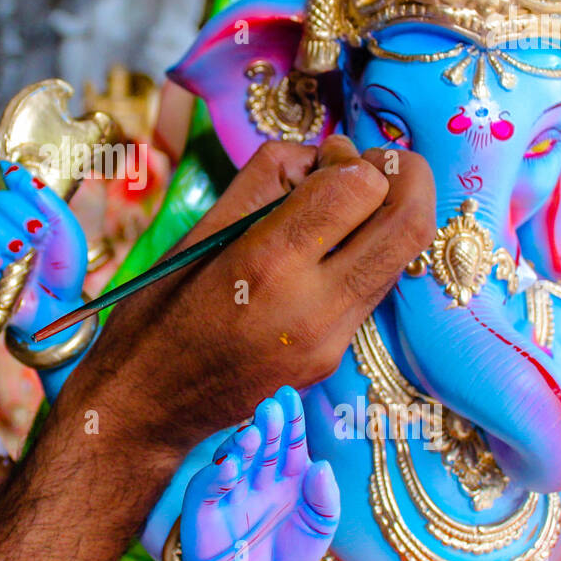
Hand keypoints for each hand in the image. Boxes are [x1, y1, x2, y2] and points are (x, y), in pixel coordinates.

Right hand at [0, 161, 87, 337]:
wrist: (57, 306)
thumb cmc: (63, 268)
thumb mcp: (65, 228)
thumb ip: (44, 197)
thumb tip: (14, 168)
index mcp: (30, 206)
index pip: (16, 180)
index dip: (26, 191)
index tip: (41, 211)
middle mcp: (8, 220)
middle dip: (20, 217)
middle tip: (37, 237)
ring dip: (4, 237)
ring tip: (21, 256)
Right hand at [67, 135, 434, 457]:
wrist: (149, 405)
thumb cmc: (158, 311)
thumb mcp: (198, 231)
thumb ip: (266, 180)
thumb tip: (325, 156)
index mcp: (267, 264)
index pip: (359, 189)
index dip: (352, 157)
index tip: (327, 156)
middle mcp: (312, 307)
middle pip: (411, 225)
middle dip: (408, 176)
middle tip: (375, 164)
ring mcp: (330, 342)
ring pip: (399, 260)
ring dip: (391, 216)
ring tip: (348, 203)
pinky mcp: (333, 361)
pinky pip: (371, 292)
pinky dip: (365, 255)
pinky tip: (326, 250)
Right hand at [180, 386, 338, 560]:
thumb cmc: (282, 552)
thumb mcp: (317, 531)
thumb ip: (326, 502)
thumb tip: (321, 464)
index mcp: (285, 474)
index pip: (289, 441)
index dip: (290, 419)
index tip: (289, 394)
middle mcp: (256, 475)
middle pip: (263, 444)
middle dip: (267, 424)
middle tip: (270, 405)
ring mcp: (229, 488)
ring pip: (233, 457)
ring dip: (241, 443)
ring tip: (252, 432)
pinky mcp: (203, 507)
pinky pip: (208, 487)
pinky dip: (217, 475)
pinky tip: (229, 466)